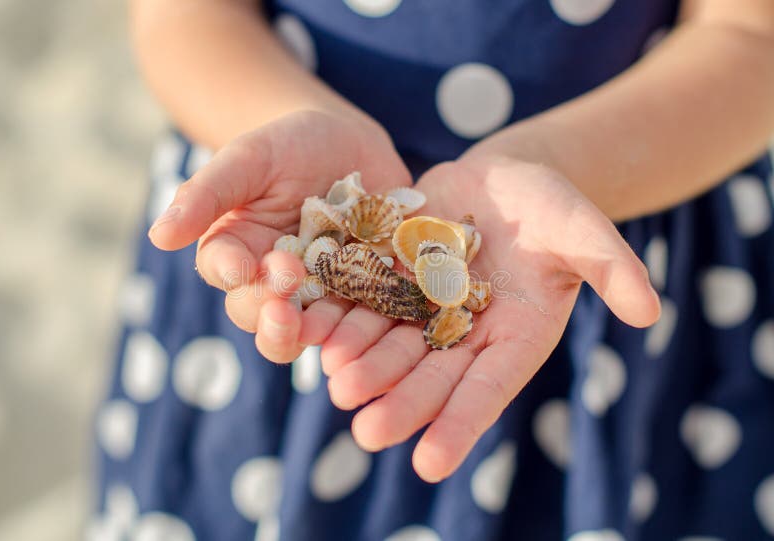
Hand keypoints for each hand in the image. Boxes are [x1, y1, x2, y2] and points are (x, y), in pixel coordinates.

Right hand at [148, 110, 411, 360]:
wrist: (348, 143)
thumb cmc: (287, 146)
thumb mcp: (248, 158)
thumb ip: (207, 194)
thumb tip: (159, 236)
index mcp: (237, 253)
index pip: (226, 275)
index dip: (233, 274)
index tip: (241, 266)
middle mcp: (275, 283)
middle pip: (265, 317)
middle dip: (273, 318)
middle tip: (284, 305)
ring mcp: (323, 291)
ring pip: (314, 330)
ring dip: (317, 333)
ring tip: (323, 329)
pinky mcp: (366, 290)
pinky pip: (368, 314)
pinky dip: (371, 320)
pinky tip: (377, 317)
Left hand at [315, 155, 660, 481]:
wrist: (497, 178)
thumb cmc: (550, 208)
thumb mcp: (581, 229)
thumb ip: (611, 267)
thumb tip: (650, 313)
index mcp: (511, 339)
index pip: (487, 390)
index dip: (460, 425)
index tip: (431, 465)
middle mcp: (462, 335)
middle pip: (429, 377)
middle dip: (401, 405)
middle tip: (369, 433)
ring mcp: (420, 309)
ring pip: (388, 345)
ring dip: (362, 365)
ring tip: (337, 384)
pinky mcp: (387, 277)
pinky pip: (360, 301)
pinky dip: (340, 317)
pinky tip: (315, 332)